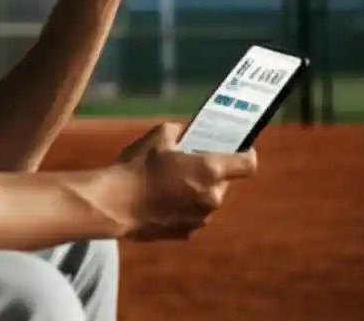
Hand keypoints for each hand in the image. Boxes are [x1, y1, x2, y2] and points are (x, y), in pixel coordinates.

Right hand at [114, 122, 257, 241]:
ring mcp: (201, 218)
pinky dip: (183, 208)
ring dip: (196, 192)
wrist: (116, 204)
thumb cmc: (138, 166)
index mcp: (211, 170)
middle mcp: (212, 196)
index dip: (247, 154)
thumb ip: (179, 131)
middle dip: (211, 173)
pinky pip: (192, 216)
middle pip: (223, 182)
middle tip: (189, 165)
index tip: (241, 149)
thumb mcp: (158, 136)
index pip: (247, 164)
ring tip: (170, 184)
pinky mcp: (187, 233)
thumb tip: (185, 133)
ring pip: (207, 200)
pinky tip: (161, 201)